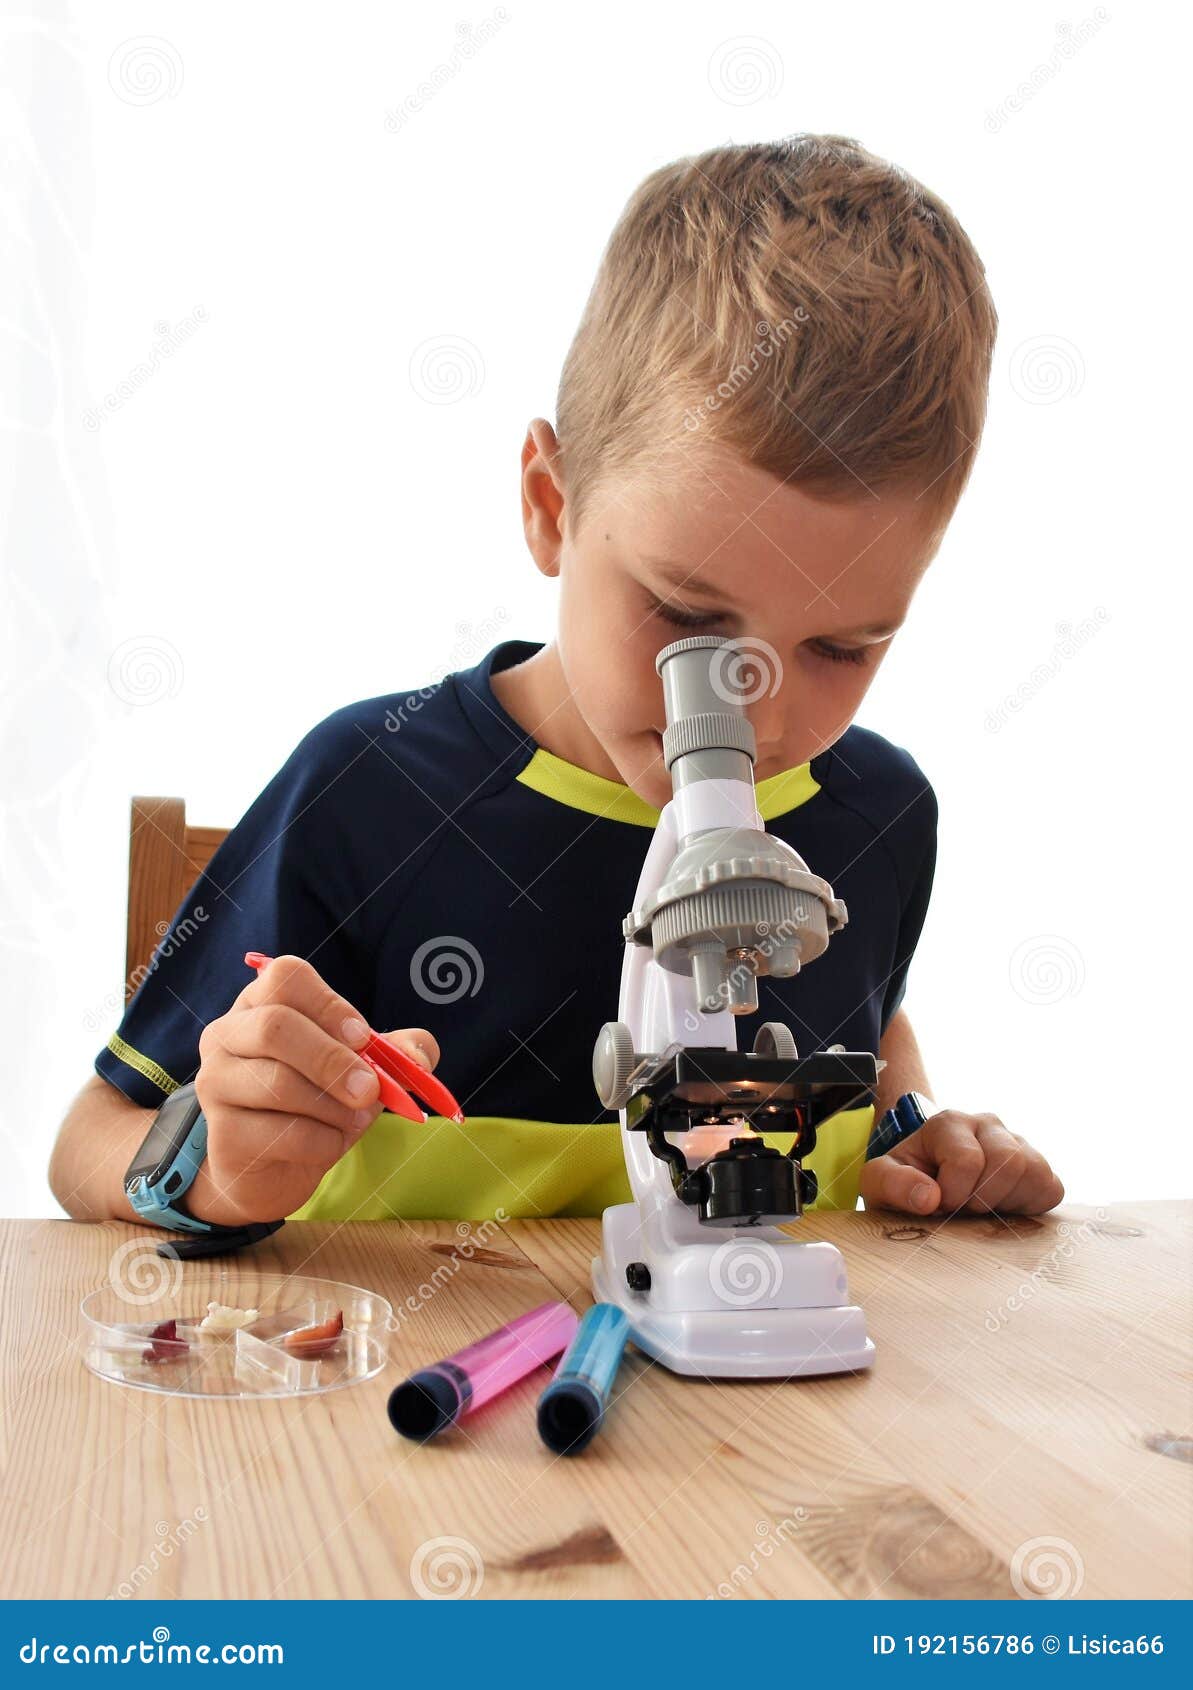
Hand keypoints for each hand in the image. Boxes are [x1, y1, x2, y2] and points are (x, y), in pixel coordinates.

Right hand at [191, 954, 439, 1224]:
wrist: (271, 1170)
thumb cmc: (315, 1104)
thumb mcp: (359, 1070)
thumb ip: (396, 1053)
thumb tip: (422, 1054)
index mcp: (261, 1004)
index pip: (285, 977)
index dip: (329, 1004)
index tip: (362, 1037)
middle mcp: (226, 1035)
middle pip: (275, 1027)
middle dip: (333, 1060)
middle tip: (370, 1089)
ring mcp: (215, 1084)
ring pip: (279, 1084)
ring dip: (334, 1107)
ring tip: (353, 1119)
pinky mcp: (222, 1135)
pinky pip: (282, 1134)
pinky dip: (323, 1142)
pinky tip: (327, 1144)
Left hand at [858, 1109, 1063, 1217]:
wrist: (925, 1182)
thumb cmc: (904, 1181)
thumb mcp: (880, 1183)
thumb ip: (893, 1185)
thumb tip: (929, 1197)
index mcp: (949, 1123)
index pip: (968, 1159)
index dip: (954, 1193)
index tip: (938, 1204)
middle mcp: (987, 1125)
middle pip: (1007, 1162)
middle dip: (982, 1198)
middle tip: (961, 1208)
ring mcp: (1017, 1143)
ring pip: (1033, 1171)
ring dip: (1006, 1202)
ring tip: (980, 1207)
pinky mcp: (1038, 1167)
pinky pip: (1051, 1187)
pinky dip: (1030, 1206)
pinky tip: (1003, 1208)